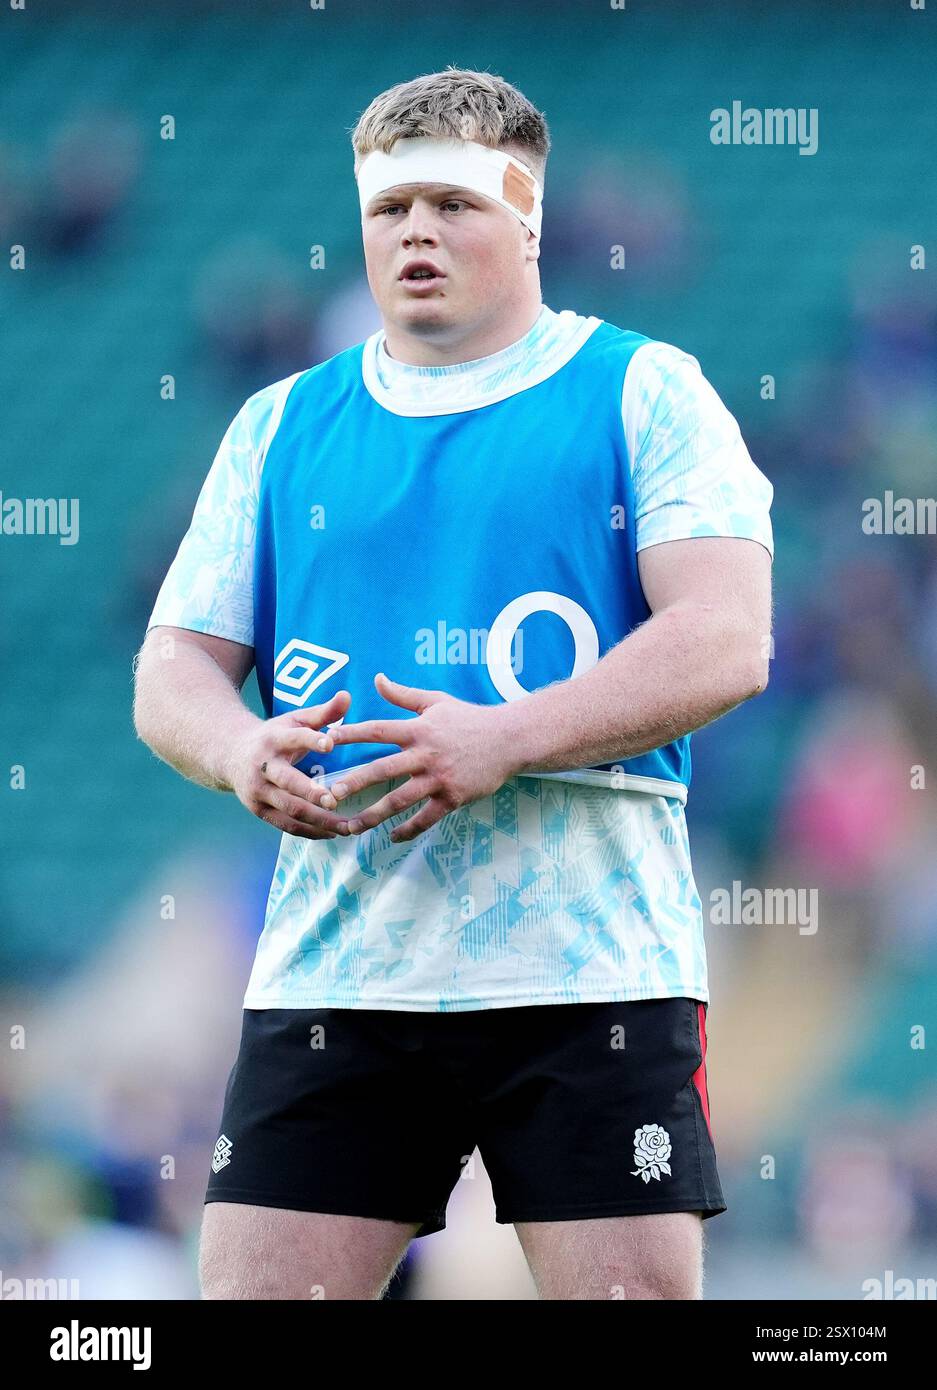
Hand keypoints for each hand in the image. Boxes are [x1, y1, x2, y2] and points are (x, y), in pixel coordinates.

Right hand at [227, 690, 353, 839]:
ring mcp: (259, 791)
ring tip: (347, 827)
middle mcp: (264, 766)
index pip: (294, 737)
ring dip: (319, 820)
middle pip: (288, 781)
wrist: (230, 755)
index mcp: (274, 738)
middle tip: (334, 800)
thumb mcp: (294, 720)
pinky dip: (310, 831)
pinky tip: (332, 834)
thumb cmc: (274, 736)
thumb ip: (323, 712)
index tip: (331, 743)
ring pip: (290, 809)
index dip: (311, 739)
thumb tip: (347, 696)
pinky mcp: (259, 810)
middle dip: (311, 792)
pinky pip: (287, 825)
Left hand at [323, 673, 521, 842]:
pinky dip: (409, 829)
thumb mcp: (436, 702)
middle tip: (328, 794)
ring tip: (351, 826)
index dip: (351, 734)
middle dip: (354, 782)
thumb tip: (376, 679)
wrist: (510, 739)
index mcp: (419, 729)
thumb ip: (403, 695)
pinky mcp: (453, 797)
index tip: (326, 739)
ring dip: (373, 815)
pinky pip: (427, 817)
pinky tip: (392, 837)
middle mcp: (426, 754)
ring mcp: (439, 778)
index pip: (378, 730)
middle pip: (383, 769)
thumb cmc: (471, 719)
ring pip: (400, 800)